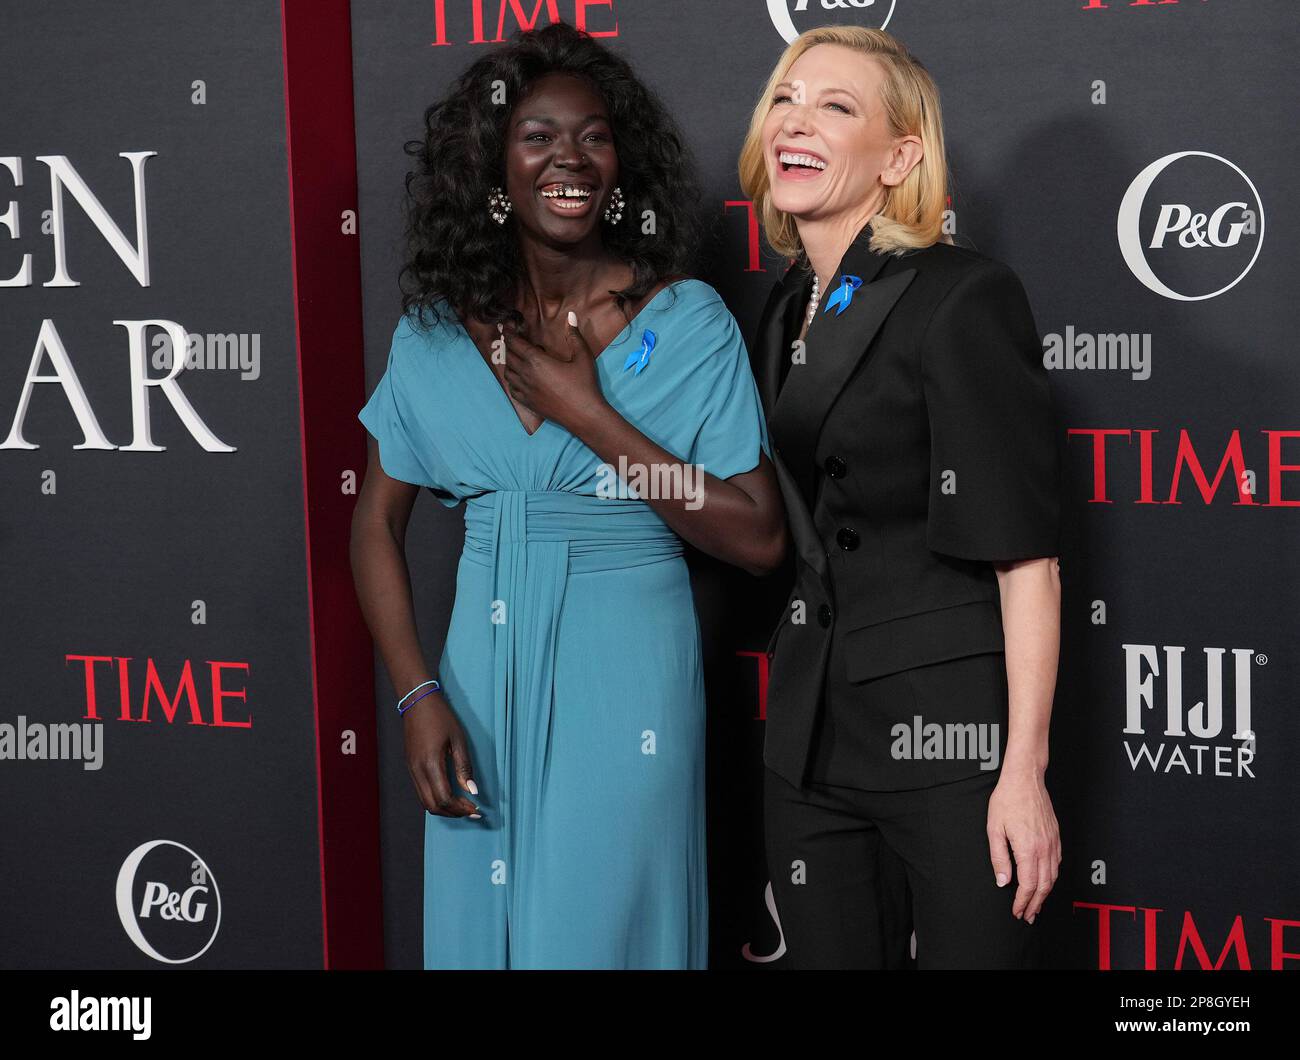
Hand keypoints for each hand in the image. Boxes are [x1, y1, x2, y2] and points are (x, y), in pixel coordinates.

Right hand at [402, 692, 480, 818]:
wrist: (417, 702)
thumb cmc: (440, 717)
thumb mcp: (458, 740)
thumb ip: (464, 768)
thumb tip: (472, 791)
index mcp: (430, 764)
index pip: (445, 798)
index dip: (461, 808)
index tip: (475, 809)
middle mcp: (417, 771)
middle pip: (433, 806)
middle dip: (453, 813)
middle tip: (471, 811)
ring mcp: (411, 770)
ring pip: (425, 802)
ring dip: (444, 808)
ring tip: (461, 806)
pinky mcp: (410, 767)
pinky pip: (421, 792)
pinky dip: (435, 800)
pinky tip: (449, 795)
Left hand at [502, 312, 610, 434]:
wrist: (583, 414)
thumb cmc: (584, 384)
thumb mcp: (583, 357)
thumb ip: (574, 336)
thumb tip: (570, 316)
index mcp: (537, 361)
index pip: (516, 343)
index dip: (510, 334)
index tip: (507, 328)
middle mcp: (526, 375)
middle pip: (509, 357)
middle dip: (510, 347)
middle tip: (515, 341)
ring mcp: (525, 390)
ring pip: (508, 373)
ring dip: (510, 364)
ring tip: (518, 359)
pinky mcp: (528, 403)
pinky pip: (512, 389)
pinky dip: (512, 381)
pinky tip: (520, 379)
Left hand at [987, 765, 1059, 922]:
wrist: (1025, 779)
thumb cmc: (1007, 800)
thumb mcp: (994, 829)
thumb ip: (999, 858)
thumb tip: (1003, 881)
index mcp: (1028, 849)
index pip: (1028, 885)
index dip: (1022, 902)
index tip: (1017, 911)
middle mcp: (1044, 848)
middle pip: (1044, 886)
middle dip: (1035, 904)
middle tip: (1028, 915)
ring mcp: (1053, 842)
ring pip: (1053, 876)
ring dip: (1045, 894)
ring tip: (1036, 905)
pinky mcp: (1056, 836)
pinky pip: (1057, 863)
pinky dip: (1052, 878)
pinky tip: (1045, 881)